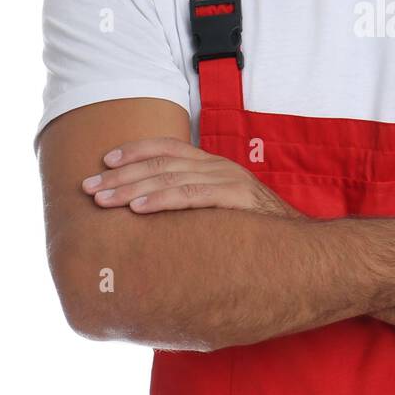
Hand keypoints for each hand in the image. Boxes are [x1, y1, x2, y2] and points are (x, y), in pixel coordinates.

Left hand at [81, 137, 303, 218]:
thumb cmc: (257, 235)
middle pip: (161, 163)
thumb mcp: (223, 213)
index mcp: (214, 167)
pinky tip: (138, 209)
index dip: (134, 151)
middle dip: (120, 175)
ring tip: (103, 200)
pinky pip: (193, 196)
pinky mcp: (238, 199)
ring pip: (171, 177)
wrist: (305, 245)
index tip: (104, 162)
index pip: (167, 148)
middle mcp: (219, 168)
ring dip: (131, 188)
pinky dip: (162, 200)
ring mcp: (229, 181)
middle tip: (89, 189)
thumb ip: (195, 208)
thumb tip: (154, 220)